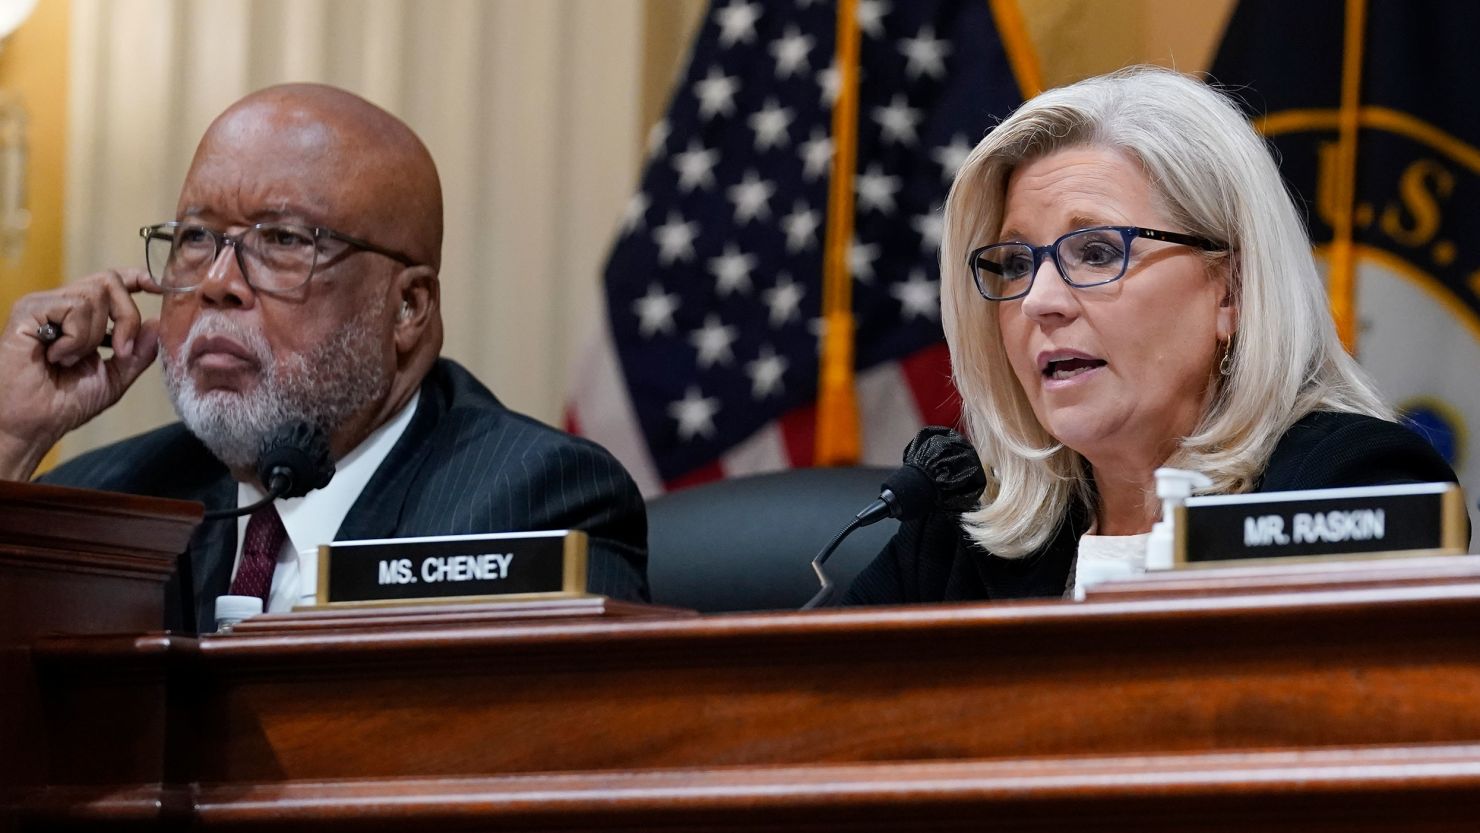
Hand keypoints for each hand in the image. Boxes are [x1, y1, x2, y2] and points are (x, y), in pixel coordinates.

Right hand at [0, 269, 163, 479]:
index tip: (157, 286)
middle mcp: (63, 306)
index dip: (137, 277)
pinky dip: (76, 338)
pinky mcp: (29, 309)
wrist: (31, 424)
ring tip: (71, 360)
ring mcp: (45, 305)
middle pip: (111, 282)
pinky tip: (56, 356)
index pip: (112, 282)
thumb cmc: (63, 404)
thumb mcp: (114, 377)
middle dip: (126, 317)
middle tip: (118, 350)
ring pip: (95, 293)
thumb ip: (139, 352)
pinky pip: (73, 307)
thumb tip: (159, 322)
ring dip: (94, 335)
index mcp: (82, 318)